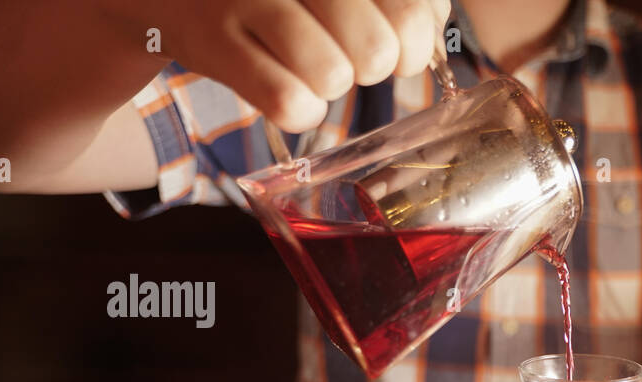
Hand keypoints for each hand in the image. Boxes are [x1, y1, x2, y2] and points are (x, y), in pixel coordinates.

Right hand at [100, 0, 450, 129]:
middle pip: (378, 46)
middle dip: (374, 66)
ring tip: (310, 69)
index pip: (411, 3)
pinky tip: (287, 93)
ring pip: (334, 76)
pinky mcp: (208, 36)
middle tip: (352, 59)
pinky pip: (289, 102)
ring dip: (331, 87)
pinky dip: (299, 110)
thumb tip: (432, 25)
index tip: (401, 45)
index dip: (416, 36)